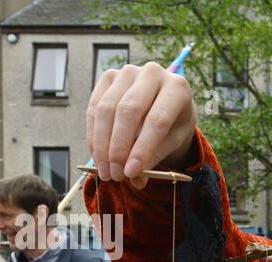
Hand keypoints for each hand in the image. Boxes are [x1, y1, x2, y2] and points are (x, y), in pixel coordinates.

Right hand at [87, 62, 197, 189]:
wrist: (164, 102)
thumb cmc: (173, 124)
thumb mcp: (173, 141)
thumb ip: (155, 157)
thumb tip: (135, 180)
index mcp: (177, 88)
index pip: (157, 120)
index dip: (142, 149)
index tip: (131, 173)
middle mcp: (153, 73)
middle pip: (128, 111)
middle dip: (119, 148)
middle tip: (115, 175)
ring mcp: (128, 71)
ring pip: (107, 109)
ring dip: (102, 145)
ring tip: (106, 172)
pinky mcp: (108, 76)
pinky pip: (95, 108)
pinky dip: (94, 135)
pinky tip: (97, 156)